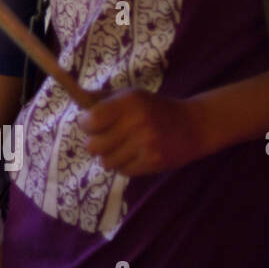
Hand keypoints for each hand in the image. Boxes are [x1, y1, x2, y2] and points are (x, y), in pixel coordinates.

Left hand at [77, 88, 204, 175]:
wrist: (194, 125)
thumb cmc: (153, 108)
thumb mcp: (129, 96)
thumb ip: (100, 99)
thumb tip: (74, 98)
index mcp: (129, 102)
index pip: (91, 120)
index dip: (86, 124)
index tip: (91, 124)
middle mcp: (138, 122)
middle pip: (93, 146)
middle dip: (95, 143)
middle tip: (106, 137)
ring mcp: (147, 144)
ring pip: (106, 162)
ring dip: (109, 156)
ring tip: (123, 146)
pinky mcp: (154, 162)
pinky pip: (122, 171)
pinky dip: (124, 165)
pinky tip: (135, 154)